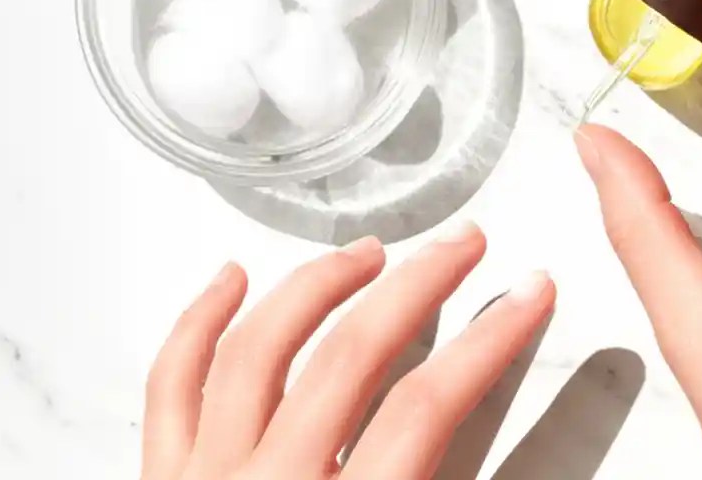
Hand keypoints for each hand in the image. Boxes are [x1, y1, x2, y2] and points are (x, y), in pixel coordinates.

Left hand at [142, 226, 553, 479]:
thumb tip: (517, 473)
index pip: (428, 408)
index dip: (490, 341)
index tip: (530, 294)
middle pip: (348, 357)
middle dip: (418, 286)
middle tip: (464, 245)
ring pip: (256, 350)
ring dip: (319, 285)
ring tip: (370, 254)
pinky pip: (171, 384)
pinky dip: (198, 321)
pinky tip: (232, 279)